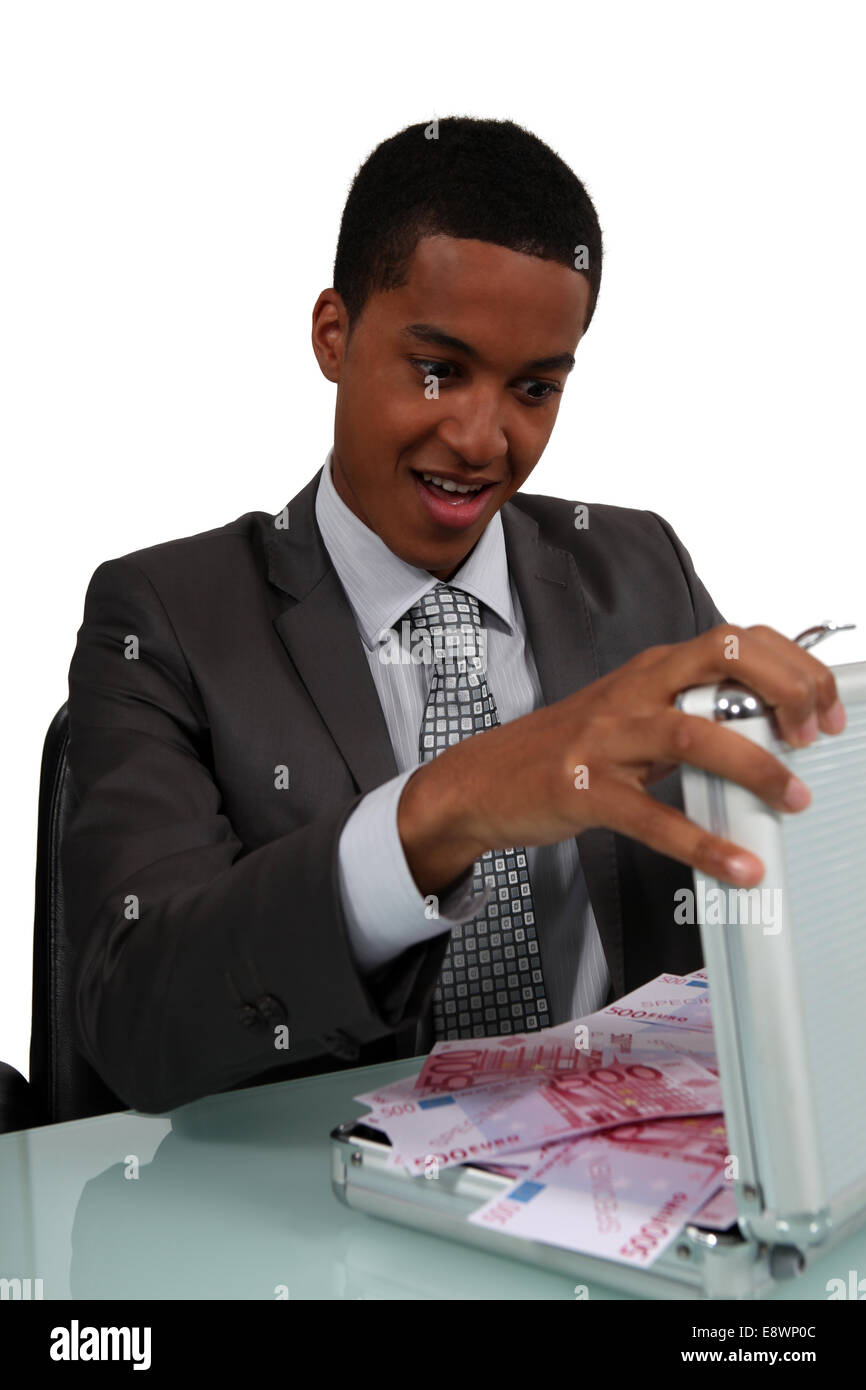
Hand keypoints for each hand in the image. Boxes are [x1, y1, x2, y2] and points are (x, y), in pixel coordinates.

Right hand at [398, 623, 845, 894]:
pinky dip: (701, 844)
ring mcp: (606, 737)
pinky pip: (651, 816)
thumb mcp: (634, 718)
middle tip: (815, 735)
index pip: (735, 640)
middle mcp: (633, 691)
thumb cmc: (563, 749)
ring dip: (754, 764)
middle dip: (785, 689)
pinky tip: (734, 865)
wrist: (480, 780)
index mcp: (651, 670)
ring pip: (693, 733)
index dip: (792, 666)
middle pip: (721, 659)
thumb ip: (691, 717)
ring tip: (791, 798)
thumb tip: (766, 734)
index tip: (824, 708)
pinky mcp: (583, 788)